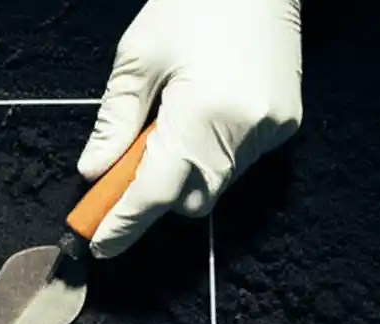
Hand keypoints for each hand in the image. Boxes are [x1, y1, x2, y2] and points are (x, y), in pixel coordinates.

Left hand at [78, 0, 302, 257]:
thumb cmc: (192, 5)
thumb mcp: (137, 60)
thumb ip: (115, 122)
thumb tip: (94, 172)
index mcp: (203, 113)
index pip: (156, 192)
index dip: (124, 222)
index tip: (98, 243)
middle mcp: (243, 130)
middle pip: (190, 200)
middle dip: (153, 199)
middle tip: (118, 180)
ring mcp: (271, 130)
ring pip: (216, 185)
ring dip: (182, 177)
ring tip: (164, 131)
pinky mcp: (285, 124)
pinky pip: (239, 163)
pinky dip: (210, 158)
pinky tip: (200, 120)